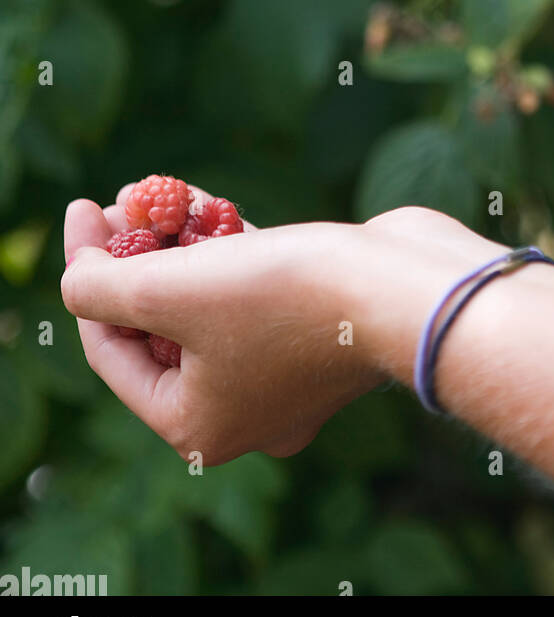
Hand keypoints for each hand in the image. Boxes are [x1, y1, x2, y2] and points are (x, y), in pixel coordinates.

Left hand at [61, 187, 501, 464]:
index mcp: (198, 426)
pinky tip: (199, 200)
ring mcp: (284, 369)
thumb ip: (101, 288)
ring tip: (151, 189)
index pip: (114, 349)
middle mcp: (241, 409)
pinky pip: (251, 289)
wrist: (413, 290)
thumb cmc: (289, 299)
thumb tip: (77, 279)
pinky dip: (226, 248)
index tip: (84, 209)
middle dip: (135, 256)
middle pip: (161, 325)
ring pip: (207, 302)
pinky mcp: (316, 326)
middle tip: (119, 199)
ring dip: (177, 245)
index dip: (86, 274)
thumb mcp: (173, 291)